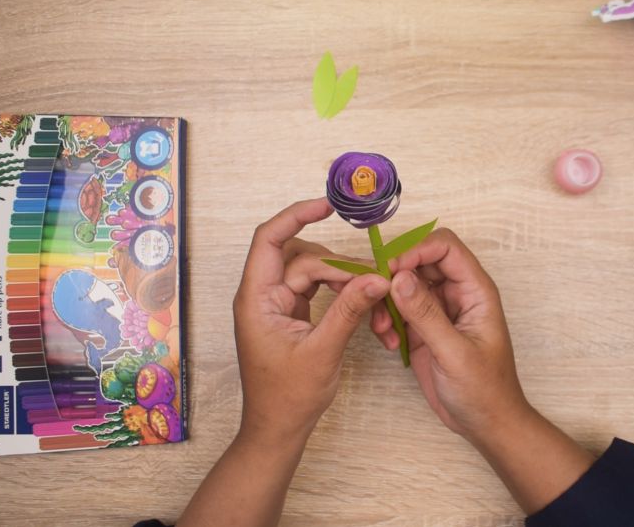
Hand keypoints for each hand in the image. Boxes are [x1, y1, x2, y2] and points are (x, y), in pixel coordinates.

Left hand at [234, 198, 389, 441]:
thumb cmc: (289, 397)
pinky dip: (339, 291)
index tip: (327, 205)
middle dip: (337, 263)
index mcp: (257, 298)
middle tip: (371, 279)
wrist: (278, 428)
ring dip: (341, 277)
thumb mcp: (323, 351)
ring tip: (369, 294)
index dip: (296, 215)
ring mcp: (277, 303)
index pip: (270, 239)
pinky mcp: (291, 313)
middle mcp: (263, 295)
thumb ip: (349, 310)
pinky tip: (360, 302)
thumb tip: (376, 278)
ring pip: (312, 269)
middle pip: (301, 255)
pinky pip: (317, 287)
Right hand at [369, 228, 531, 441]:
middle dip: (394, 276)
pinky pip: (397, 310)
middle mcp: (457, 294)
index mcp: (475, 291)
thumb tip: (400, 278)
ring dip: (387, 302)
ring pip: (404, 285)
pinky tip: (388, 342)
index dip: (416, 250)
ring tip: (383, 329)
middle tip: (376, 298)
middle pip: (419, 262)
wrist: (486, 423)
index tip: (391, 270)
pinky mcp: (423, 329)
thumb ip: (427, 315)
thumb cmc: (485, 390)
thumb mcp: (455, 353)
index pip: (445, 248)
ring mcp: (438, 311)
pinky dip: (386, 321)